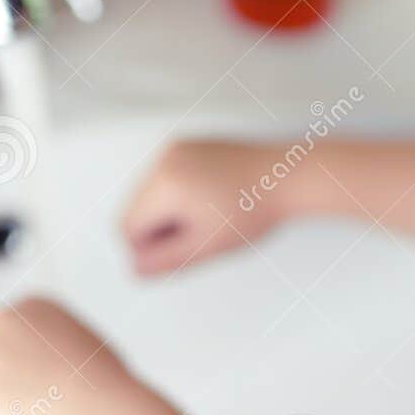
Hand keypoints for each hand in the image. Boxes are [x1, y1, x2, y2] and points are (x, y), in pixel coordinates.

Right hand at [122, 140, 282, 276]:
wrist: (287, 176)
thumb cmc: (254, 209)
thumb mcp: (206, 246)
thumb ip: (166, 261)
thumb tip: (135, 270)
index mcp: (165, 183)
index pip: (127, 227)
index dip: (147, 248)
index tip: (181, 251)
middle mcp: (165, 159)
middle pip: (135, 208)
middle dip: (158, 228)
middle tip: (199, 235)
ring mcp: (176, 148)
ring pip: (150, 193)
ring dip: (168, 211)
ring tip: (208, 216)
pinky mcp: (189, 144)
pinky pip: (167, 176)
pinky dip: (180, 193)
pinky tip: (211, 201)